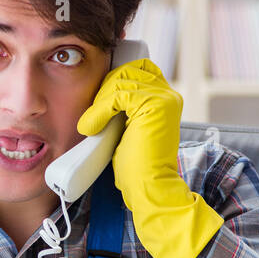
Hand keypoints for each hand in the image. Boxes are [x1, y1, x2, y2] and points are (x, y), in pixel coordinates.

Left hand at [76, 58, 221, 257]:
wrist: (148, 189)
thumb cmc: (135, 166)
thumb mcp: (123, 128)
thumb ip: (118, 109)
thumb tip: (96, 94)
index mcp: (163, 97)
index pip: (135, 68)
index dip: (113, 79)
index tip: (97, 102)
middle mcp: (168, 94)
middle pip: (126, 69)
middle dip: (103, 89)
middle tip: (93, 116)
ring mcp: (164, 98)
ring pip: (120, 80)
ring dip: (99, 102)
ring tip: (91, 126)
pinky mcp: (155, 105)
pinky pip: (118, 94)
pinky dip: (100, 110)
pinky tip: (92, 127)